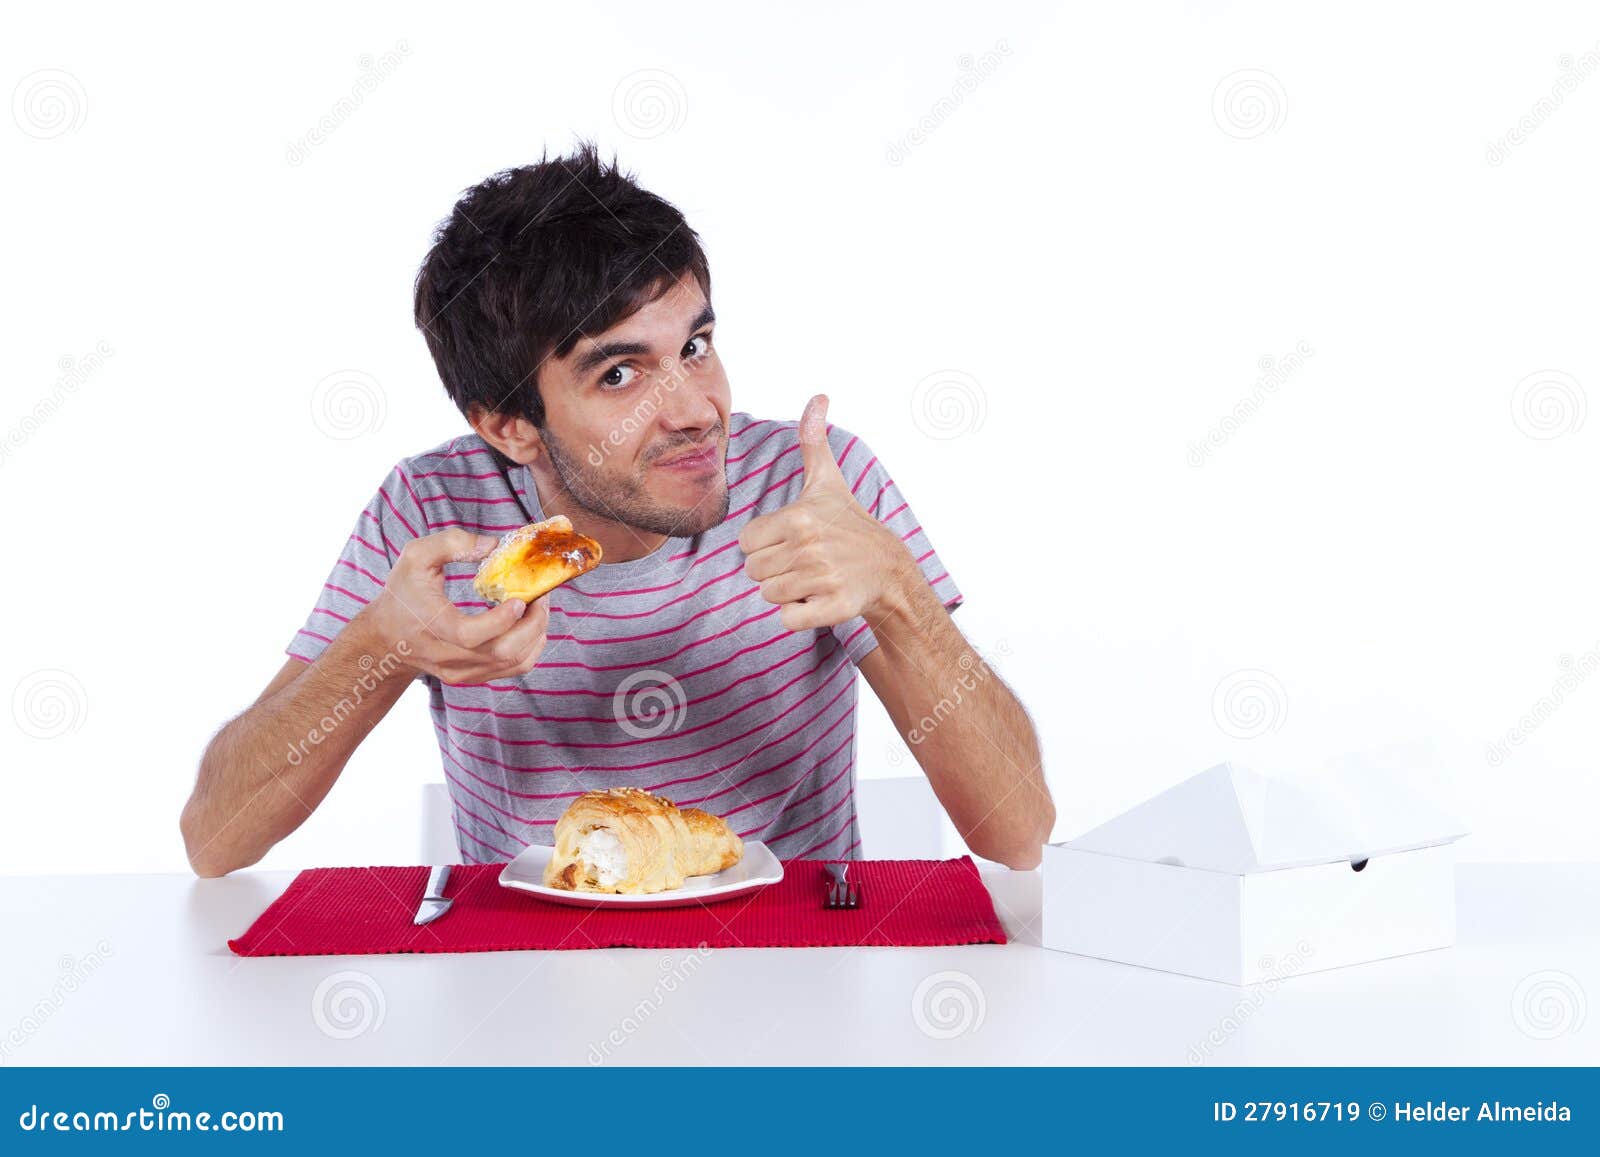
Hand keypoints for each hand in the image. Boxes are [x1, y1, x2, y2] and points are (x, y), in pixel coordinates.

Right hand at [354, 529, 548, 683]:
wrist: (388, 637)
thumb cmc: (404, 593)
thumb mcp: (416, 556)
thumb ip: (451, 543)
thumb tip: (492, 546)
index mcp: (433, 626)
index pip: (470, 635)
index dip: (501, 620)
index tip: (520, 599)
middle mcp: (447, 656)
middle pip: (502, 652)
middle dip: (532, 624)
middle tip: (541, 597)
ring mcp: (461, 671)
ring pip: (513, 663)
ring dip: (536, 634)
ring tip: (539, 608)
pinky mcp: (471, 677)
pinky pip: (513, 669)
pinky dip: (531, 648)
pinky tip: (531, 626)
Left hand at [738, 395, 916, 630]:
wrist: (887, 567)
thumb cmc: (848, 522)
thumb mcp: (827, 480)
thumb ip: (813, 440)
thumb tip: (819, 396)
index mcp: (797, 518)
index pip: (746, 543)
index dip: (764, 545)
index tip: (789, 540)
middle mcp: (808, 548)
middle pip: (754, 572)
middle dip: (773, 570)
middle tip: (801, 561)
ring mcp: (821, 580)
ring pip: (769, 596)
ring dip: (786, 592)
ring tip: (810, 578)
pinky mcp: (832, 608)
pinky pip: (788, 621)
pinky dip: (797, 615)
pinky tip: (816, 599)